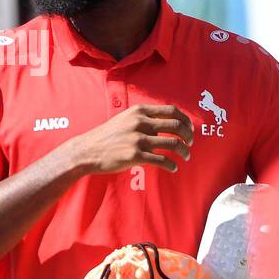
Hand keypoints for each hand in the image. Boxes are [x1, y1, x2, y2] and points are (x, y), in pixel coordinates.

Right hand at [63, 104, 193, 174]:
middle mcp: (140, 122)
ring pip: (173, 144)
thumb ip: (145, 119)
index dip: (185, 120)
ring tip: (186, 156)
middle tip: (190, 144)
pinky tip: (173, 168)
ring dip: (184, 151)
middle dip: (188, 136)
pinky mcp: (135, 155)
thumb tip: (168, 125)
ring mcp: (138, 139)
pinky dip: (172, 165)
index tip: (190, 129)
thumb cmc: (108, 136)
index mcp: (139, 111)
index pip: (171, 110)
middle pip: (176, 126)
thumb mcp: (126, 119)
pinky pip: (162, 160)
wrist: (87, 151)